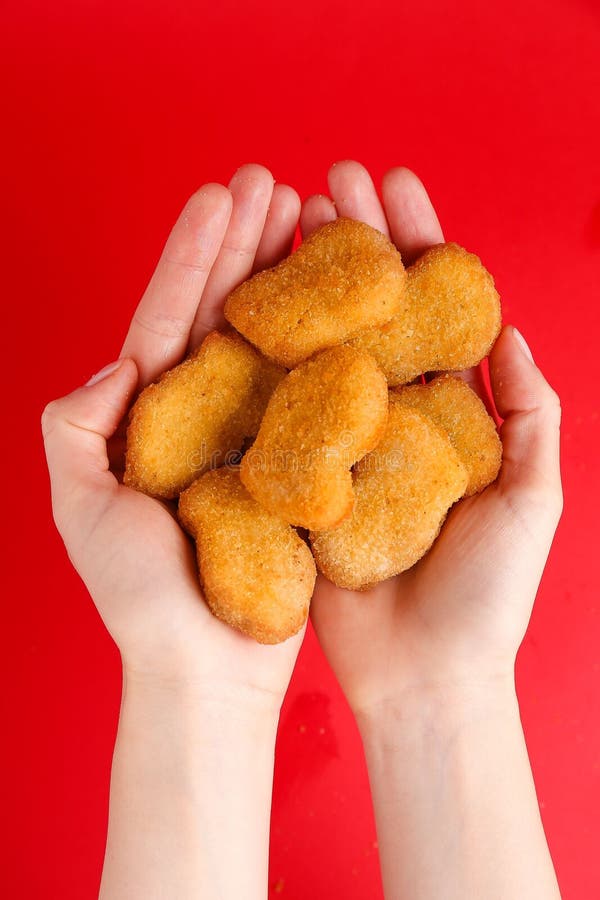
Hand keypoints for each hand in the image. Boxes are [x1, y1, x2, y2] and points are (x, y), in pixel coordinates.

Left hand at [42, 165, 303, 708]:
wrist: (207, 668)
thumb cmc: (141, 600)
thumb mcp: (83, 511)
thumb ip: (75, 431)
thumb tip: (115, 361)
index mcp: (147, 416)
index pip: (169, 317)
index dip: (194, 255)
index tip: (221, 197)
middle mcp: (200, 415)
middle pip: (224, 313)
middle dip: (246, 247)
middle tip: (273, 185)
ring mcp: (251, 436)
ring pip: (272, 343)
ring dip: (288, 279)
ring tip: (312, 221)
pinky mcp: (295, 465)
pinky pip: (314, 394)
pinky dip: (328, 344)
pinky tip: (348, 302)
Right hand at [304, 161, 562, 718]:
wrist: (421, 677)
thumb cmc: (487, 597)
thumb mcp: (533, 499)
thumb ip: (530, 416)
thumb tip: (511, 334)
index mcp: (453, 412)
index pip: (436, 311)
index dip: (418, 245)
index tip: (395, 185)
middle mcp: (395, 416)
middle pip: (374, 313)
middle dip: (355, 243)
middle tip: (328, 180)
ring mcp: (344, 443)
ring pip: (322, 346)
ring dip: (306, 282)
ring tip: (285, 220)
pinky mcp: (301, 476)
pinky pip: (280, 410)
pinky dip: (266, 357)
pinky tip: (247, 303)